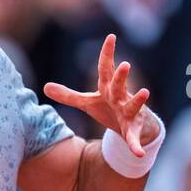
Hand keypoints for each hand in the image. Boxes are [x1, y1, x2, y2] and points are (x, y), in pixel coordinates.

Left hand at [43, 34, 153, 156]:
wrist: (132, 127)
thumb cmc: (110, 109)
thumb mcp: (87, 102)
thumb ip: (68, 96)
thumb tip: (45, 87)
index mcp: (108, 88)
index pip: (106, 69)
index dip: (107, 53)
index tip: (111, 36)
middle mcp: (121, 97)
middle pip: (120, 85)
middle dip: (122, 76)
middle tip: (125, 65)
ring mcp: (130, 112)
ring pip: (134, 105)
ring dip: (138, 100)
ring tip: (145, 92)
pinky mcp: (134, 129)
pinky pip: (134, 138)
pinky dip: (136, 145)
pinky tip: (138, 153)